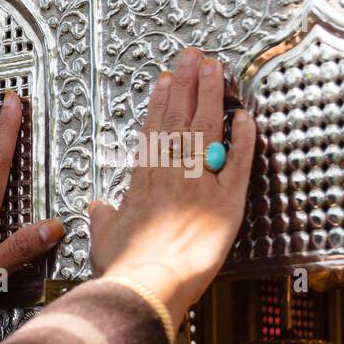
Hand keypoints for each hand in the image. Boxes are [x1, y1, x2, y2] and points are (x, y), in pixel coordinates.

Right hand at [90, 47, 256, 326]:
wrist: (146, 286)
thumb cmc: (123, 268)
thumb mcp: (103, 239)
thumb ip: (103, 218)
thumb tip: (96, 207)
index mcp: (142, 183)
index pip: (152, 132)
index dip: (161, 103)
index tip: (166, 81)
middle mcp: (170, 177)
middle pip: (179, 121)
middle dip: (187, 85)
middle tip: (192, 57)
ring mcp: (198, 186)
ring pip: (205, 132)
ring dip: (211, 98)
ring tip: (214, 70)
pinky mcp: (225, 203)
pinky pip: (238, 164)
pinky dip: (243, 140)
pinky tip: (246, 118)